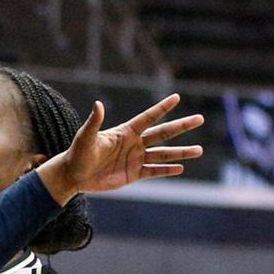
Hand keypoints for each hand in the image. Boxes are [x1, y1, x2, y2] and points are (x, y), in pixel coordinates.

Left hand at [36, 94, 204, 202]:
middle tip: (200, 118)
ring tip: (199, 149)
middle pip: (162, 133)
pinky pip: (154, 171)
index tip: (177, 97)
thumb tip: (98, 104)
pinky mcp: (133, 174)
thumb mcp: (85, 137)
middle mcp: (134, 143)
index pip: (148, 117)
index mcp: (125, 132)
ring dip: (181, 152)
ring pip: (163, 154)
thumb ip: (94, 122)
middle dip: (181, 126)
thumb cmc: (77, 154)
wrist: (73, 176)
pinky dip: (167, 170)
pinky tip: (181, 168)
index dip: (162, 108)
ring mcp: (135, 159)